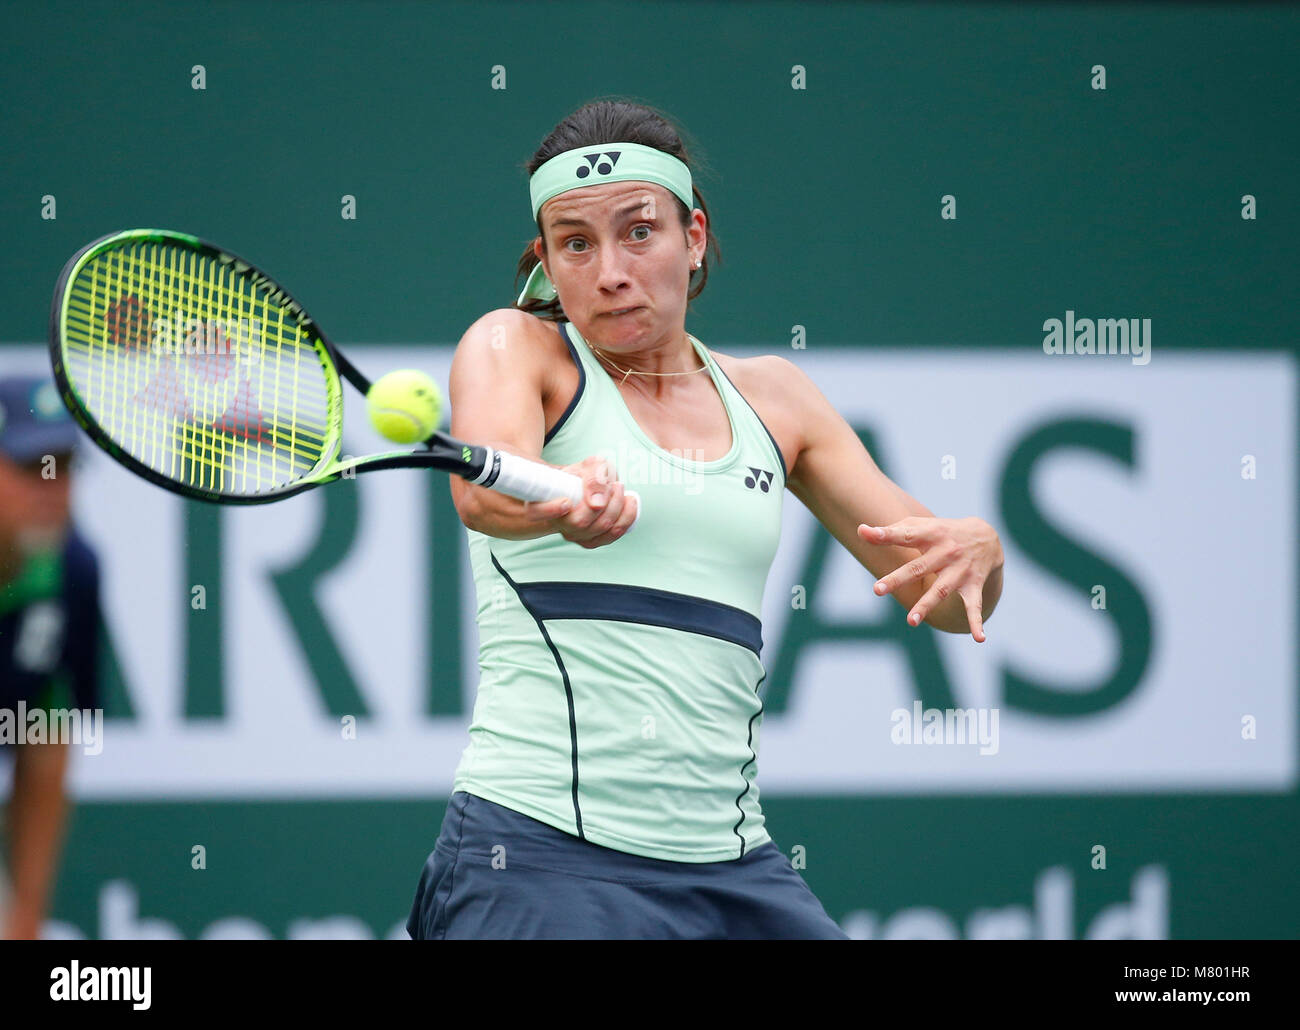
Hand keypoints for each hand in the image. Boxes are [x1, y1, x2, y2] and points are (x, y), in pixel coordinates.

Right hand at [522, 455, 638, 548]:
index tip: (566, 502)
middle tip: (612, 483)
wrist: (584, 487)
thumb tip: (598, 503)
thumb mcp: (585, 466)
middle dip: (604, 501)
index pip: (536, 512)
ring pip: (600, 528)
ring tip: (619, 487)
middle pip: (580, 522)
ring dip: (617, 505)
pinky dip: (626, 517)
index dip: (551, 510)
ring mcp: (573, 535)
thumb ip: (592, 476)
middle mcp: (555, 524)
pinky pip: (612, 535)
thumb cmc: (580, 475)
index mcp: (541, 503)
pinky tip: (629, 501)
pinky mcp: (590, 541)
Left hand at [858, 516, 1002, 641]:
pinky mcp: (973, 585)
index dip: (886, 534)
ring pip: (941, 589)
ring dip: (927, 606)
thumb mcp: (922, 526)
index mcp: (930, 535)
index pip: (905, 534)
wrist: (987, 537)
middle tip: (876, 590)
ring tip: (911, 621)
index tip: (867, 533)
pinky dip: (977, 622)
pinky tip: (979, 638)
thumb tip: (861, 531)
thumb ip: (892, 530)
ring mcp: (960, 570)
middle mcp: (946, 552)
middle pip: (918, 567)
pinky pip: (975, 605)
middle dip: (898, 579)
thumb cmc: (942, 532)